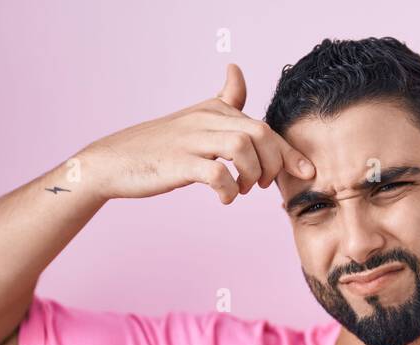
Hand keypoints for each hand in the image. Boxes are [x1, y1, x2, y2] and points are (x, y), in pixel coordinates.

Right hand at [78, 63, 313, 202]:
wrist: (112, 161)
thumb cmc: (159, 146)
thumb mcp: (194, 118)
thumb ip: (222, 101)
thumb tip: (237, 71)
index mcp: (213, 111)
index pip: (263, 125)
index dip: (290, 150)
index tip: (307, 170)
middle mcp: (205, 120)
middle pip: (259, 132)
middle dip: (275, 163)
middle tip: (264, 185)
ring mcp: (191, 141)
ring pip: (242, 148)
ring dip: (252, 175)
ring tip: (241, 189)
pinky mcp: (178, 163)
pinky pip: (216, 173)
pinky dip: (227, 191)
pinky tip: (223, 199)